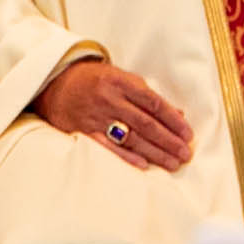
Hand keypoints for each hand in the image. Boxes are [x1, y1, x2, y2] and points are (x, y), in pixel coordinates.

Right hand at [35, 58, 193, 172]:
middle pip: (146, 124)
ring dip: (155, 152)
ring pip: (131, 138)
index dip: (173, 120)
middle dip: (169, 141)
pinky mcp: (84, 132)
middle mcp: (110, 100)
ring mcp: (96, 117)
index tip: (188, 134)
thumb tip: (178, 114)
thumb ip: (148, 95)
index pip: (154, 103)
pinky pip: (107, 147)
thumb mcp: (122, 78)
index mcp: (122, 83)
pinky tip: (144, 165)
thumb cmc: (96, 81)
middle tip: (185, 154)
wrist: (55, 84)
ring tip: (172, 163)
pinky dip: (126, 157)